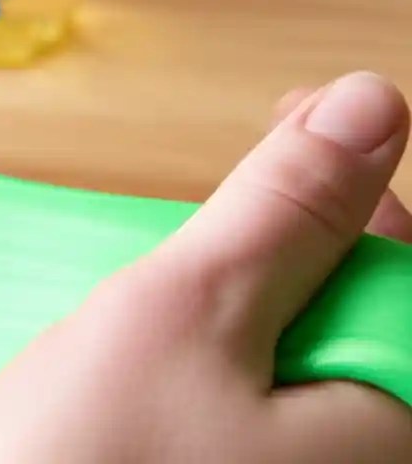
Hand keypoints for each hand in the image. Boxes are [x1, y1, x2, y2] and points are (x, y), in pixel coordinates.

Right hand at [0, 72, 411, 461]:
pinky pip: (256, 409)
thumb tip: (368, 104)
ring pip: (296, 358)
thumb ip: (286, 207)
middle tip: (186, 262)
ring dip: (233, 312)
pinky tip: (146, 382)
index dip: (351, 187)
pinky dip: (211, 367)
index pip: (407, 272)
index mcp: (392, 427)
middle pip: (356, 315)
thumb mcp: (186, 310)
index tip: (281, 121)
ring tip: (146, 337)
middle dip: (277, 258)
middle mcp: (362, 461)